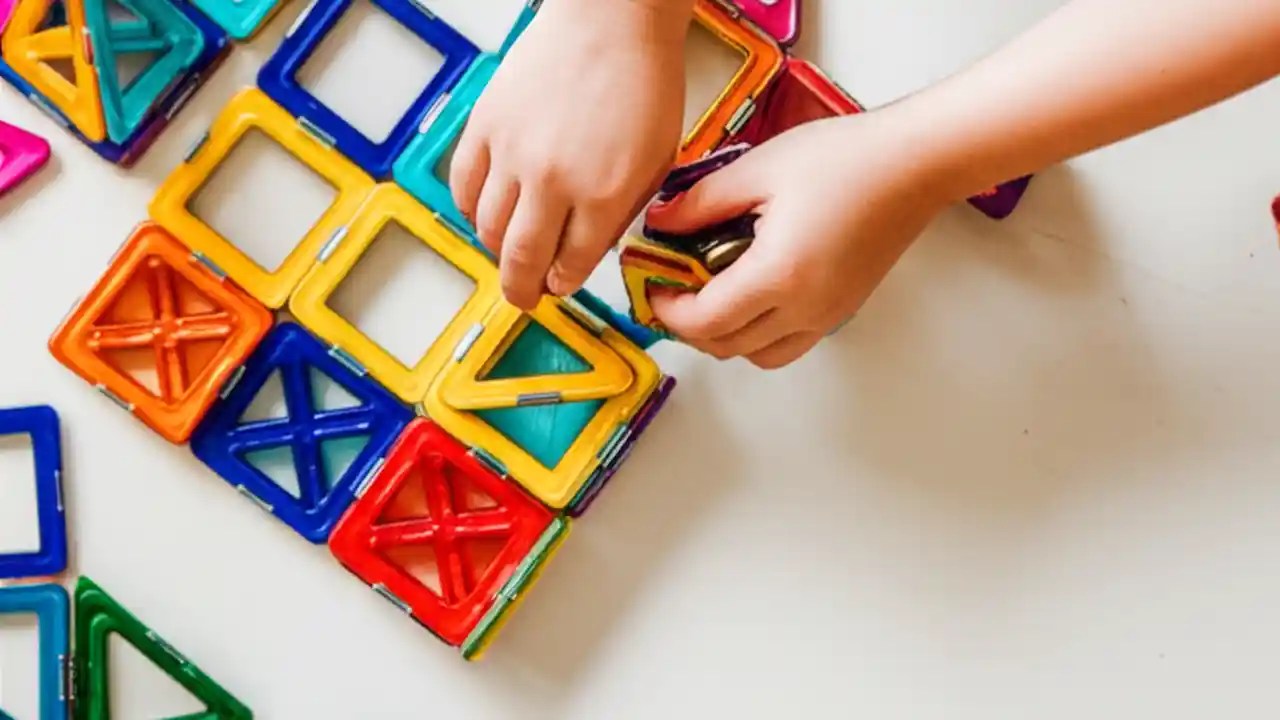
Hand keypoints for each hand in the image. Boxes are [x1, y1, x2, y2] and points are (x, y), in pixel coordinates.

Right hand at [450, 0, 692, 308]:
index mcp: (604, 194)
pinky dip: (469, 208)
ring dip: (496, 250)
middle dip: (522, 288)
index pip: (571, 264)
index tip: (559, 287)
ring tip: (507, 253)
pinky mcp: (486, 126)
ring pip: (488, 227)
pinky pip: (463, 185)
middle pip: (522, 257)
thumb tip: (587, 251)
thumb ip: (624, 212)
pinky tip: (483, 213)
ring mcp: (513, 154)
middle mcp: (553, 181)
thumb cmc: (643, 80)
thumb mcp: (657, 159)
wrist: (611, 17)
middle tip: (523, 297)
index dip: (563, 284)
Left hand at [646, 112, 949, 368]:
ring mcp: (827, 315)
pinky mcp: (841, 310)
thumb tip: (659, 224)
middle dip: (688, 326)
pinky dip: (758, 334)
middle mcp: (805, 307)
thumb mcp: (758, 169)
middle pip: (726, 347)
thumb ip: (700, 203)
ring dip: (724, 337)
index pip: (704, 321)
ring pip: (758, 356)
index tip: (652, 286)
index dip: (668, 310)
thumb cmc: (845, 158)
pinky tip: (749, 293)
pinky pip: (788, 344)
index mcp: (778, 274)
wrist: (915, 164)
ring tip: (707, 295)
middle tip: (670, 290)